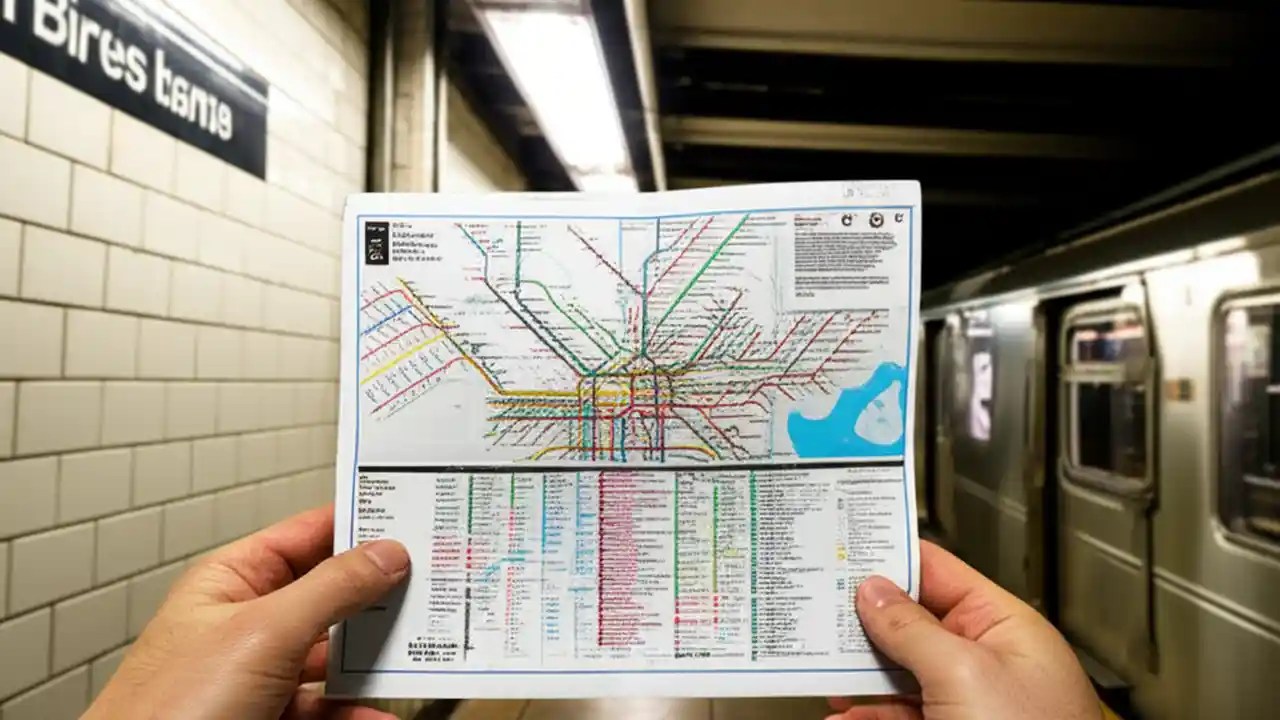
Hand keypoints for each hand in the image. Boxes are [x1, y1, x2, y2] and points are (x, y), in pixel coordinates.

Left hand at [83, 504, 410, 719]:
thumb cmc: (165, 711)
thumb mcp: (264, 633)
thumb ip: (331, 588)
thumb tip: (385, 554)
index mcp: (232, 581)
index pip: (307, 534)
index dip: (358, 524)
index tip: (413, 522)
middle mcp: (246, 622)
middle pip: (329, 597)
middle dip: (377, 601)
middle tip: (427, 594)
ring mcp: (257, 674)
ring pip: (333, 657)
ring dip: (372, 664)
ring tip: (412, 660)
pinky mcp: (267, 717)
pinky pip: (325, 707)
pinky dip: (356, 711)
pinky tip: (378, 716)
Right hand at [828, 541, 1102, 719]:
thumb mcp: (964, 673)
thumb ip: (914, 628)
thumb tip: (876, 592)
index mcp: (1006, 628)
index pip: (940, 573)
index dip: (893, 558)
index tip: (847, 548)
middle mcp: (988, 662)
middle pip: (913, 625)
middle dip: (865, 624)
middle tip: (821, 614)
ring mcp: (970, 705)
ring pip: (900, 677)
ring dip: (858, 677)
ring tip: (824, 672)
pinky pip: (899, 717)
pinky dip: (866, 716)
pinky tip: (843, 717)